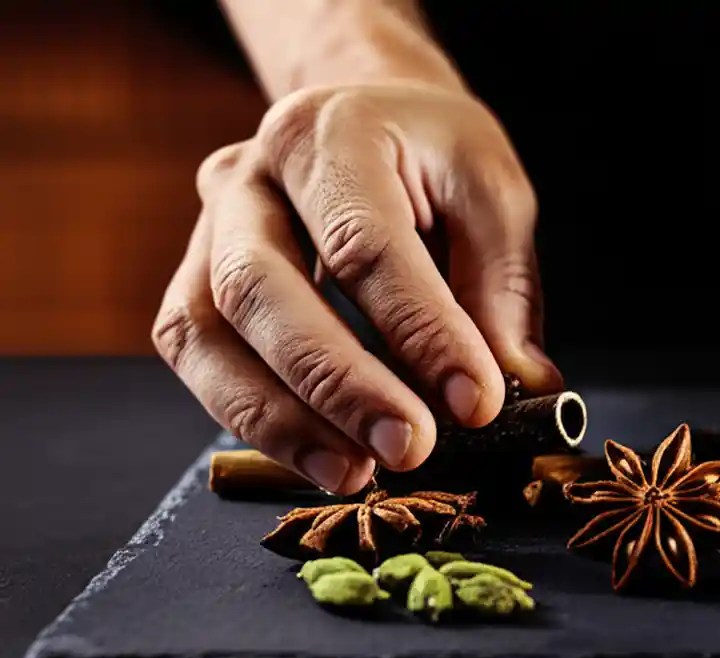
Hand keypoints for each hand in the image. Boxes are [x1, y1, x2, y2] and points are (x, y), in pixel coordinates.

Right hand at [153, 81, 559, 494]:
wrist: (367, 112)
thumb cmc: (432, 153)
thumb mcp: (491, 192)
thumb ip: (502, 285)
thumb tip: (518, 386)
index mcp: (329, 133)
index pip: (365, 242)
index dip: (420, 330)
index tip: (474, 402)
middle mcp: (245, 174)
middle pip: (259, 286)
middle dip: (335, 383)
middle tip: (408, 449)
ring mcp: (207, 228)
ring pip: (203, 331)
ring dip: (275, 418)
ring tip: (352, 476)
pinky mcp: (194, 280)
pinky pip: (198, 356)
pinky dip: (252, 416)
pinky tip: (316, 456)